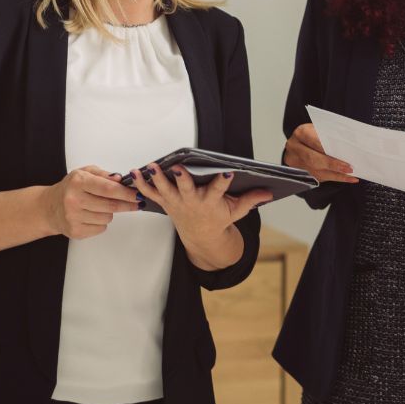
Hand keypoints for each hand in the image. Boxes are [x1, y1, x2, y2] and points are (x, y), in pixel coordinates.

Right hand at [42, 166, 140, 238]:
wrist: (50, 207)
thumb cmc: (71, 188)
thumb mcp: (85, 173)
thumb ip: (104, 175)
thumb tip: (120, 179)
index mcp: (78, 182)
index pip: (108, 188)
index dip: (126, 192)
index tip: (138, 194)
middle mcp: (74, 199)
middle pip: (110, 205)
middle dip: (127, 204)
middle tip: (135, 203)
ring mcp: (73, 217)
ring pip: (107, 218)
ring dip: (110, 212)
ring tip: (100, 206)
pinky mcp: (75, 231)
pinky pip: (101, 228)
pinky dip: (101, 223)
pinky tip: (92, 216)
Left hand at [138, 163, 272, 269]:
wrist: (201, 237)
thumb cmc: (219, 218)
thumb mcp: (237, 211)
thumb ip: (251, 199)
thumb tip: (269, 191)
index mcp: (211, 202)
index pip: (219, 189)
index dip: (223, 181)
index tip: (227, 172)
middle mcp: (192, 202)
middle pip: (187, 189)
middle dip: (183, 179)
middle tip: (179, 168)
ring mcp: (177, 203)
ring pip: (165, 190)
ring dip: (157, 178)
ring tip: (150, 166)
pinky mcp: (166, 203)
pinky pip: (151, 194)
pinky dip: (142, 184)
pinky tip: (135, 172)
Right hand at [284, 123, 357, 183]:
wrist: (299, 143)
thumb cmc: (313, 134)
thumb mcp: (319, 128)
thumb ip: (328, 135)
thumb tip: (346, 143)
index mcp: (300, 133)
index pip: (312, 140)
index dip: (325, 147)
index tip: (339, 151)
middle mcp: (295, 148)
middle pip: (313, 159)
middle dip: (332, 164)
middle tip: (348, 167)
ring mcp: (297, 162)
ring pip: (317, 171)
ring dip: (336, 174)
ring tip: (351, 174)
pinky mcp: (303, 172)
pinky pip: (321, 177)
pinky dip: (336, 178)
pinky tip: (348, 178)